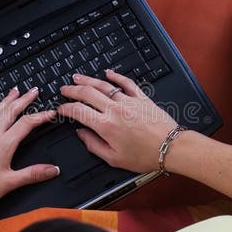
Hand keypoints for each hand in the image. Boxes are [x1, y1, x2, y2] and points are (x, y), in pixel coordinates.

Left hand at [0, 87, 58, 216]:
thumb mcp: (10, 183)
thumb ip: (33, 174)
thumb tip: (52, 169)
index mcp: (3, 145)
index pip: (26, 124)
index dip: (40, 116)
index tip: (51, 112)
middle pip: (10, 112)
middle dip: (24, 100)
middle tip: (33, 90)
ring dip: (6, 101)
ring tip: (14, 91)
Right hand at [58, 69, 177, 172]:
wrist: (171, 147)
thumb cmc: (145, 155)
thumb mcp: (114, 158)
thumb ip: (94, 145)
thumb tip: (81, 134)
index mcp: (106, 126)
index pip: (78, 111)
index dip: (66, 108)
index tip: (61, 109)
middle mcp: (115, 110)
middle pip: (87, 93)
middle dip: (72, 90)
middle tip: (64, 89)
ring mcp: (128, 101)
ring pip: (103, 85)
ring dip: (88, 80)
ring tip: (78, 78)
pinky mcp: (141, 98)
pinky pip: (126, 82)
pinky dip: (115, 76)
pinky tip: (108, 73)